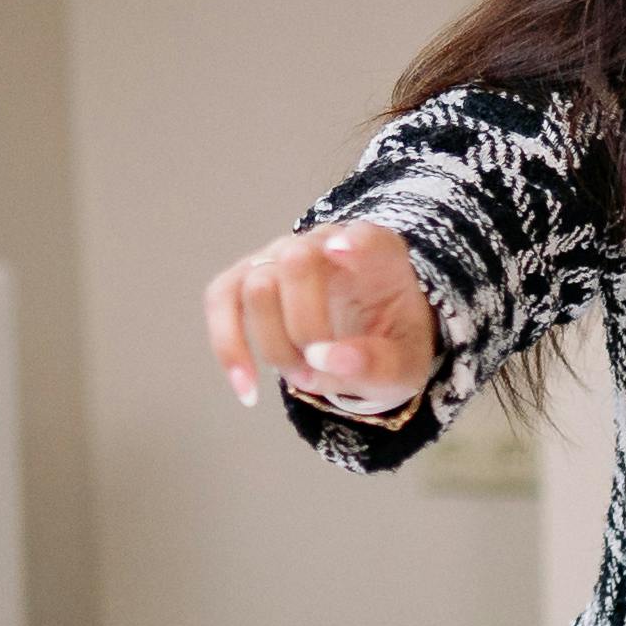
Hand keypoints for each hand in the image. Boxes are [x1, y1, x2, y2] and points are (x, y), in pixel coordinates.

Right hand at [204, 220, 439, 416]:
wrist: (365, 339)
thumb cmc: (388, 345)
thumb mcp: (403, 366)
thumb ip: (378, 364)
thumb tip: (325, 359)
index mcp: (379, 256)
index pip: (367, 236)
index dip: (353, 241)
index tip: (341, 251)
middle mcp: (324, 242)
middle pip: (296, 262)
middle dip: (303, 326)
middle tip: (320, 371)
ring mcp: (279, 255)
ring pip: (256, 285)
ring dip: (275, 345)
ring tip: (301, 377)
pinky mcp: (247, 276)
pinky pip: (221, 299)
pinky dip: (228, 346)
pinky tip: (247, 389)